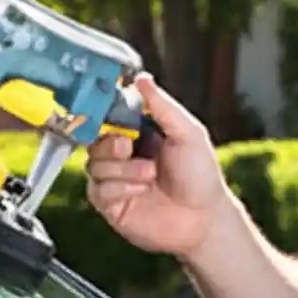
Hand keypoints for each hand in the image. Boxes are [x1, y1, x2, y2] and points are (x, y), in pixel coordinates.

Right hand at [86, 72, 234, 259]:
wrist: (203, 219)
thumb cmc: (201, 176)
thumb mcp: (188, 133)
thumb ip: (163, 106)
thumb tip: (141, 78)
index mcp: (141, 133)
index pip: (110, 116)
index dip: (103, 113)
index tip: (103, 110)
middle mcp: (125, 155)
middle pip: (94, 139)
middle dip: (110, 142)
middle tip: (128, 145)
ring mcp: (116, 179)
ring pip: (94, 164)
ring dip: (122, 169)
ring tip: (150, 175)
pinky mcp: (110, 204)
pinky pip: (98, 189)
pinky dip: (119, 187)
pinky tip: (141, 191)